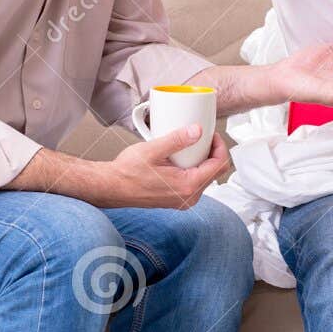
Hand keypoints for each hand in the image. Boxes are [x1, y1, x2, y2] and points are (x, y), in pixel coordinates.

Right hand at [87, 126, 231, 208]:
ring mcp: (184, 200)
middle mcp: (189, 197)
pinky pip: (195, 182)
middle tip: (200, 136)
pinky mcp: (177, 199)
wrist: (112, 187)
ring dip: (203, 160)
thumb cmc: (127, 173)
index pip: (219, 165)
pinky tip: (181, 158)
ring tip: (189, 145)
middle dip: (212, 152)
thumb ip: (177, 140)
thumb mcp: (152, 150)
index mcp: (188, 185)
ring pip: (206, 177)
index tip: (211, 134)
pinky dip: (193, 168)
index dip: (220, 146)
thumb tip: (197, 131)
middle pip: (215, 171)